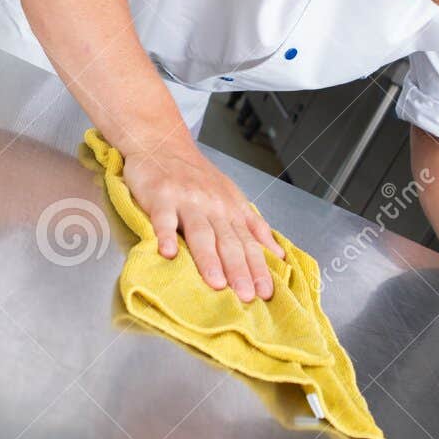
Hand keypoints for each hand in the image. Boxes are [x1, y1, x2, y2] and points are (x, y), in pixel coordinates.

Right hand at [121, 135, 282, 299]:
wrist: (164, 142)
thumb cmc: (196, 175)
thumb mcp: (231, 196)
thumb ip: (253, 226)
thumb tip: (277, 254)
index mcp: (230, 209)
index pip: (249, 243)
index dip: (258, 268)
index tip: (266, 293)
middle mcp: (213, 206)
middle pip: (229, 242)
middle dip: (239, 271)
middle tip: (246, 296)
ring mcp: (187, 201)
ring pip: (201, 233)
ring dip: (209, 259)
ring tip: (216, 284)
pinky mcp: (161, 197)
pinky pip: (164, 219)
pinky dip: (166, 235)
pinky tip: (168, 253)